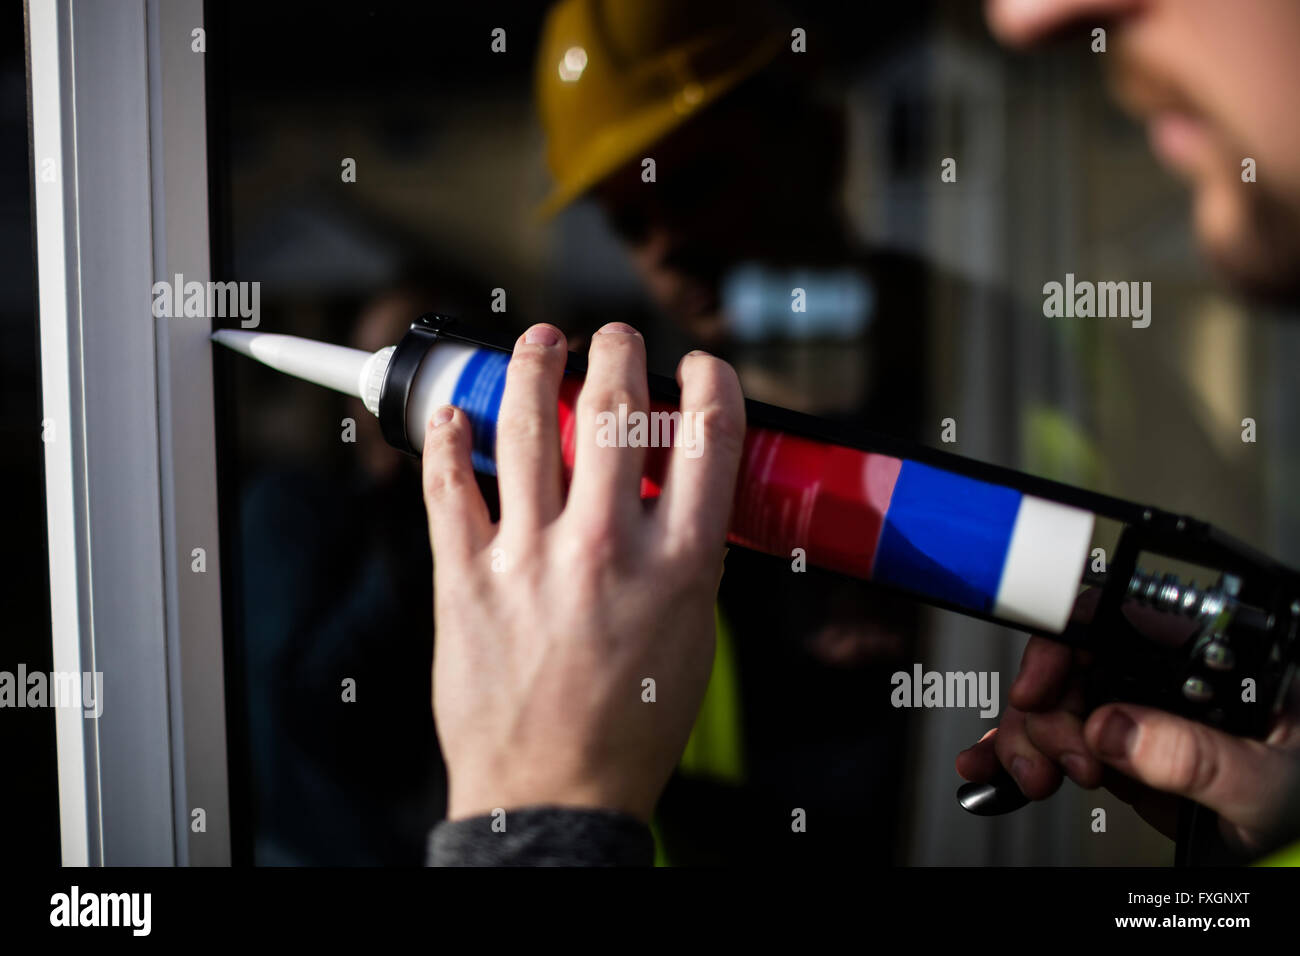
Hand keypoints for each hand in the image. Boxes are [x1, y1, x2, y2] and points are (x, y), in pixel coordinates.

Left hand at [422, 321, 744, 822]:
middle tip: (614, 337)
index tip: (699, 368)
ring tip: (538, 340)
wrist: (555, 795)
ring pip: (526, 427)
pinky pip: (449, 487)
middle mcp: (606, 548)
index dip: (708, 384)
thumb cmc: (631, 725)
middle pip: (614, 411)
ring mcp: (530, 557)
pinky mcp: (465, 577)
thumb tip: (669, 495)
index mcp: (677, 565)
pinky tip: (456, 413)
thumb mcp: (692, 638)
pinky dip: (448, 440)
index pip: (706, 439)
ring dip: (533, 366)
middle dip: (617, 353)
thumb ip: (684, 559)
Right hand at [956, 634, 1299, 853]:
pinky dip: (1014, 759)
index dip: (1064, 647)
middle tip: (1063, 763)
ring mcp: (1137, 722)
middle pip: (1070, 669)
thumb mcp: (1267, 783)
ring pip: (1050, 710)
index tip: (1037, 689)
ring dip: (1024, 742)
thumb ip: (1197, 756)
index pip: (1118, 624)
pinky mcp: (1119, 761)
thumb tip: (1113, 729)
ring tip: (1035, 779)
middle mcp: (1164, 684)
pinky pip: (1052, 750)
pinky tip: (989, 770)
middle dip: (1045, 716)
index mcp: (1207, 663)